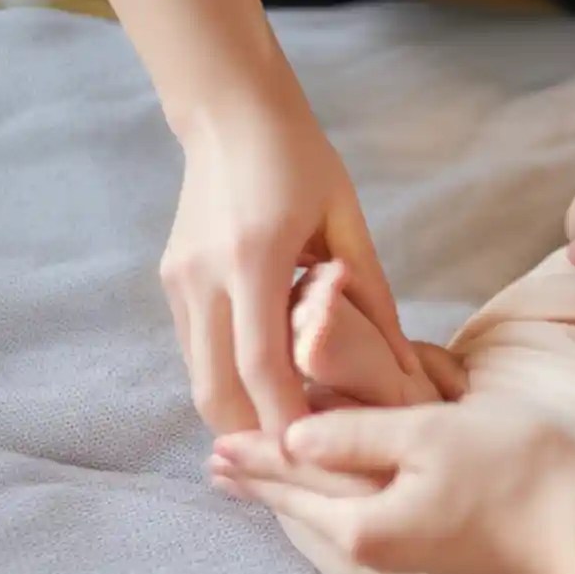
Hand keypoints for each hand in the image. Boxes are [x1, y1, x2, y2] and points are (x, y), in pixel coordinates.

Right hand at [161, 105, 428, 434]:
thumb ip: (372, 295)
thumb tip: (403, 364)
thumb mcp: (348, 221)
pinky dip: (227, 382)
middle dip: (256, 435)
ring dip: (239, 414)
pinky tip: (266, 391)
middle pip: (216, 390)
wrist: (230, 112)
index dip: (285, 420)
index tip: (315, 455)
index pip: (261, 366)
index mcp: (253, 258)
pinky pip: (196, 352)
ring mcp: (179, 281)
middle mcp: (205, 276)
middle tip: (303, 462)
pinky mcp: (171, 280)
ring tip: (289, 436)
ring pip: (199, 378)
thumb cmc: (302, 161)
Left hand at [208, 404, 574, 573]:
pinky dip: (336, 492)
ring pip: (335, 509)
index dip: (254, 456)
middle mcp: (375, 543)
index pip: (294, 477)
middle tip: (219, 465)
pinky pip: (365, 513)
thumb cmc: (510, 470)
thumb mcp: (424, 434)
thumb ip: (353, 434)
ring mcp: (407, 548)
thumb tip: (294, 432)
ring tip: (265, 474)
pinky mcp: (435, 542)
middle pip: (307, 503)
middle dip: (266, 480)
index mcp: (362, 519)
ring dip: (298, 486)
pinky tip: (336, 484)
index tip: (213, 445)